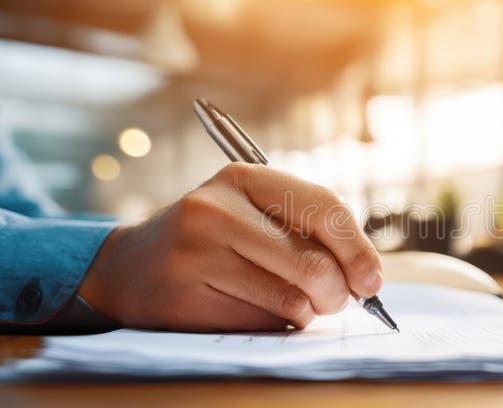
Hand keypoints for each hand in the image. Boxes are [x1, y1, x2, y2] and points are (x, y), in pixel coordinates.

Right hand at [78, 163, 382, 331]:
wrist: (130, 266)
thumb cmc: (212, 239)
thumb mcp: (252, 212)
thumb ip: (306, 229)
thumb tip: (366, 275)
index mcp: (244, 178)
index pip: (323, 207)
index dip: (358, 248)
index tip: (373, 279)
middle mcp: (218, 210)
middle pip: (313, 263)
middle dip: (338, 292)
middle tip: (338, 300)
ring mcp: (198, 254)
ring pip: (292, 299)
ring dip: (308, 312)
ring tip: (294, 303)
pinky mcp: (186, 298)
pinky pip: (261, 323)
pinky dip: (275, 325)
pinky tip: (254, 309)